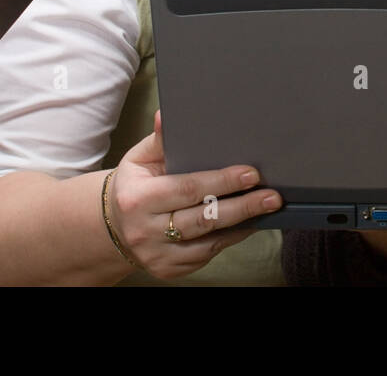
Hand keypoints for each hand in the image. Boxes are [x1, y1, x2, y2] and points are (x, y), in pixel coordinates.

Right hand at [106, 111, 282, 279]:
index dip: (223, 182)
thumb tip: (166, 116)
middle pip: (203, 218)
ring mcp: (157, 255)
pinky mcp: (168, 270)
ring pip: (208, 242)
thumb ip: (159, 141)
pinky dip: (228, 239)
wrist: (114, 226)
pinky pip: (206, 255)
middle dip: (242, 206)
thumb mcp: (140, 159)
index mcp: (137, 199)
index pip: (188, 189)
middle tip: (272, 196)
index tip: (251, 174)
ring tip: (265, 209)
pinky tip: (245, 225)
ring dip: (241, 225)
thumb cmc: (133, 186)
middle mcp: (145, 231)